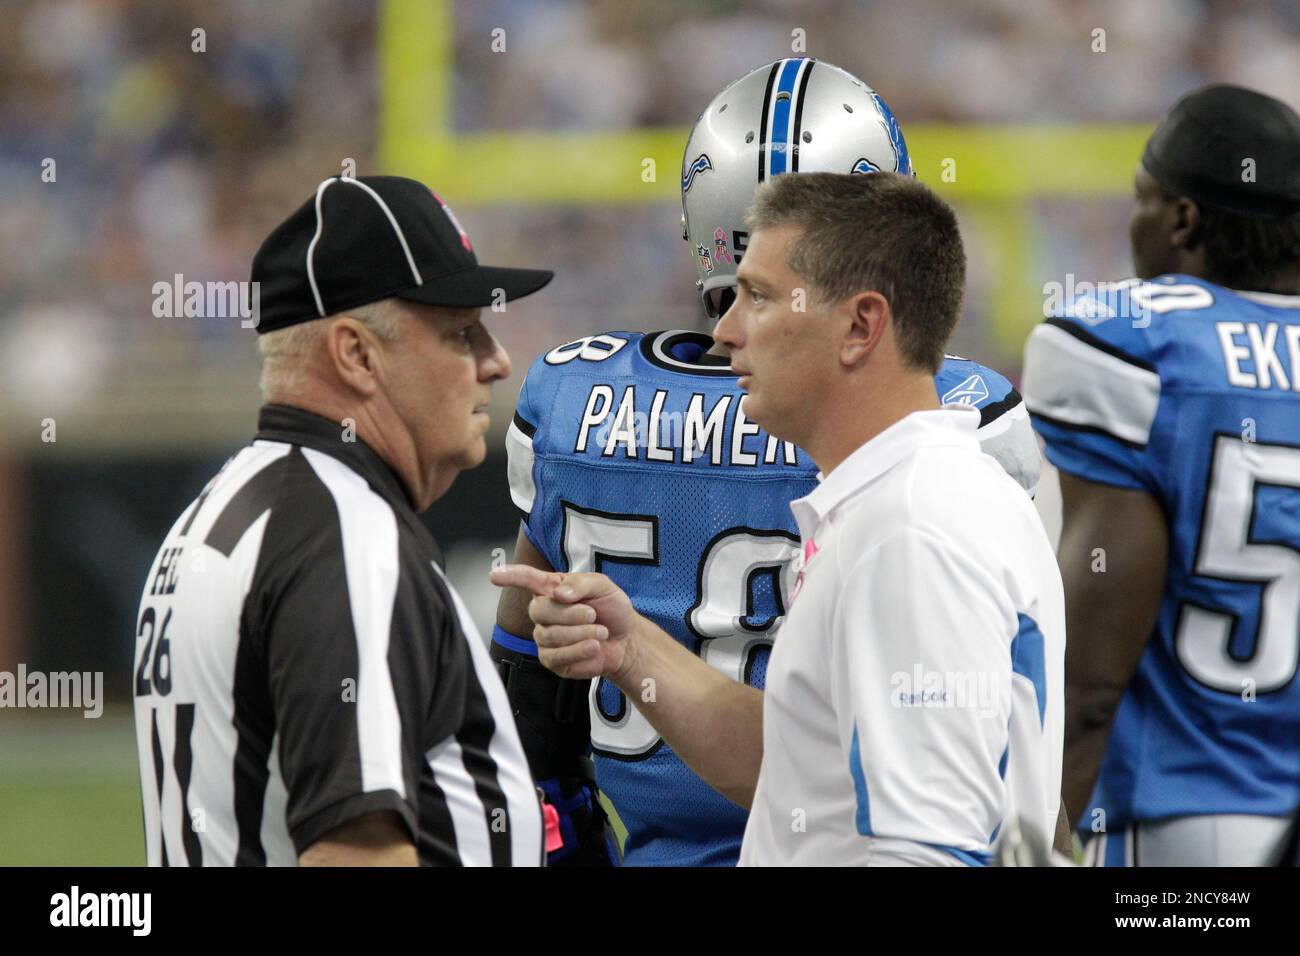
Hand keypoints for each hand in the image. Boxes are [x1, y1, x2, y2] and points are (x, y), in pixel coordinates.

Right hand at [489, 565, 638, 679]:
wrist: (625, 639)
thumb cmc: (611, 609)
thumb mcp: (603, 586)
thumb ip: (581, 583)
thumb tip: (559, 593)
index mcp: (551, 589)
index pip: (526, 579)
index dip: (510, 576)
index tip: (494, 574)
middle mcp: (543, 613)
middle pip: (539, 610)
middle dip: (571, 613)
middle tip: (593, 613)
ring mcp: (545, 637)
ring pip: (549, 635)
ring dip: (581, 633)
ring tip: (600, 631)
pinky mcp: (551, 660)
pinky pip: (556, 657)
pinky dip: (580, 651)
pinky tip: (593, 647)